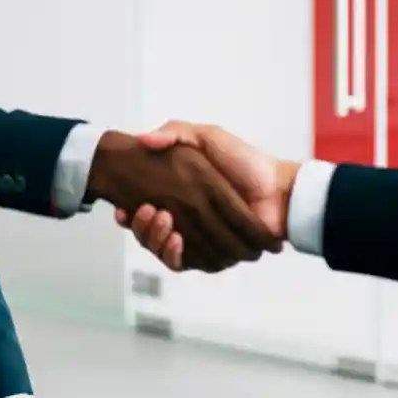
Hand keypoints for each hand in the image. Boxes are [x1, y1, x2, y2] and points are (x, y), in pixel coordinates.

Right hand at [86, 130, 276, 272]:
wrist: (278, 191)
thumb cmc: (246, 162)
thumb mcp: (208, 137)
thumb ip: (176, 133)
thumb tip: (143, 140)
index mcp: (178, 195)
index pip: (142, 207)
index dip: (127, 209)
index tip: (119, 205)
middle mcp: (183, 220)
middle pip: (146, 231)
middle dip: (139, 225)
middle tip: (145, 210)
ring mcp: (195, 239)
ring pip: (159, 249)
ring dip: (152, 238)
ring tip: (162, 219)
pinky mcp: (209, 255)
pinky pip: (181, 264)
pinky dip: (172, 254)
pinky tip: (175, 239)